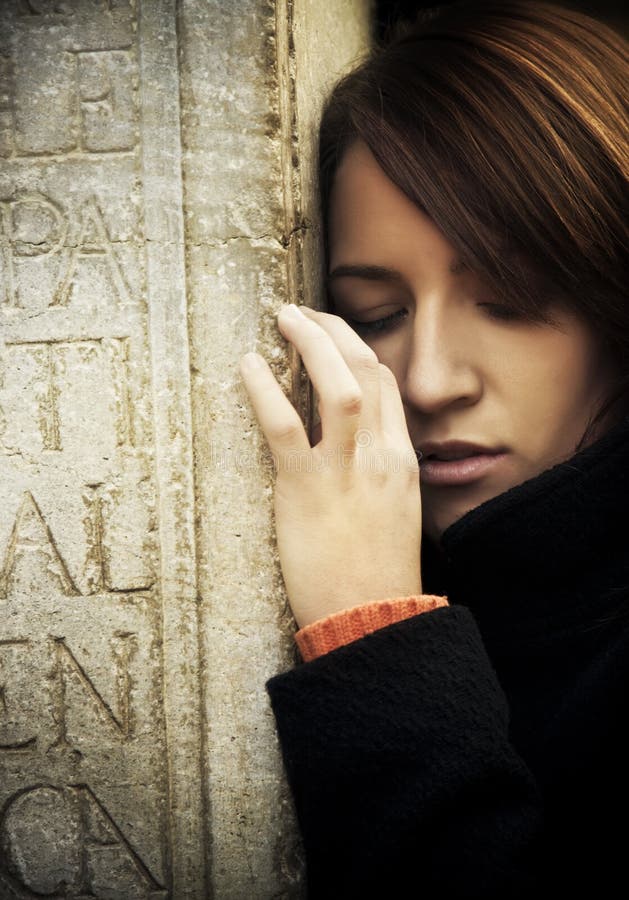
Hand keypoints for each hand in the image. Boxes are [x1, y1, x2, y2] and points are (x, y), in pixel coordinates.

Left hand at [239, 304, 421, 628]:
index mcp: (401, 460)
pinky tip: (248, 366)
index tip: (330, 333)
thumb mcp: (395, 511)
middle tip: (302, 312)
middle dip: (333, 331)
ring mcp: (345, 472)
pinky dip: (264, 390)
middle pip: (364, 370)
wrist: (373, 620)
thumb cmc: (377, 571)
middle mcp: (379, 456)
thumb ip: (380, 470)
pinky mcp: (305, 491)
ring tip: (284, 318)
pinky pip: (284, 426)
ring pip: (336, 386)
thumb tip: (356, 442)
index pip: (385, 384)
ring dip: (310, 343)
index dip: (356, 348)